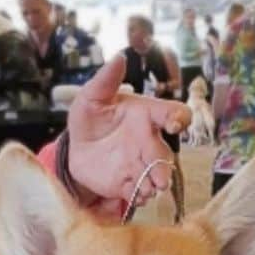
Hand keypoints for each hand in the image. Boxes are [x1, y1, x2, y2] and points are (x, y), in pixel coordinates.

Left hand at [64, 56, 190, 218]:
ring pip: (157, 175)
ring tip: (149, 190)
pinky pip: (140, 191)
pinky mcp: (130, 183)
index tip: (174, 124)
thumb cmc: (90, 117)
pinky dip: (140, 196)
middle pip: (166, 153)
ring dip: (155, 184)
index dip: (178, 117)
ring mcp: (141, 164)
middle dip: (164, 166)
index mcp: (146, 116)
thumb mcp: (92, 96)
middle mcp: (149, 141)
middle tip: (161, 178)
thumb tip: (119, 56)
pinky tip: (136, 197)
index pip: (172, 113)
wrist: (76, 148)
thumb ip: (106, 79)